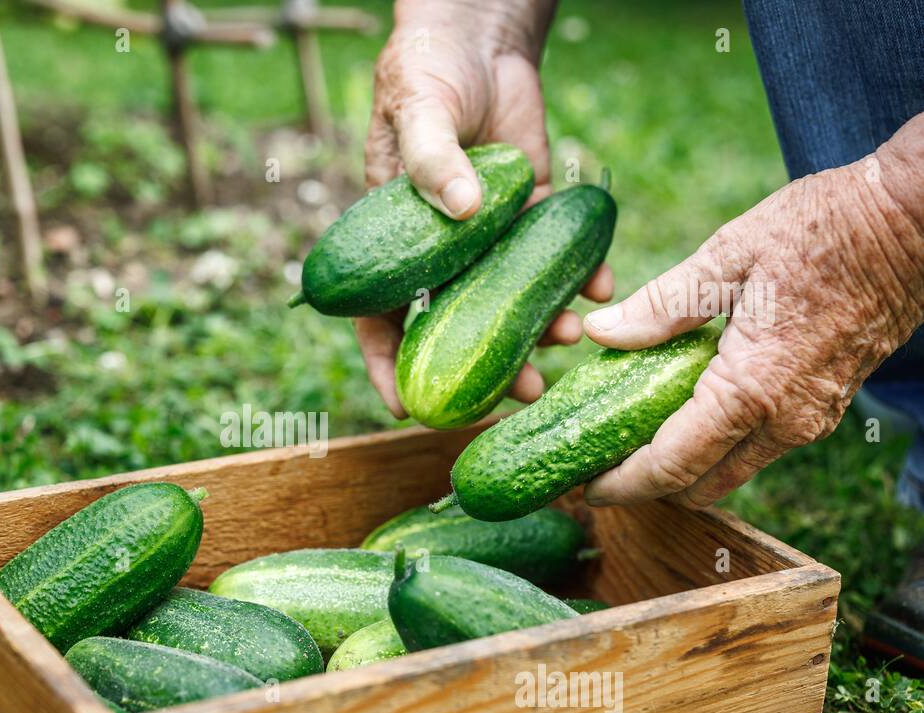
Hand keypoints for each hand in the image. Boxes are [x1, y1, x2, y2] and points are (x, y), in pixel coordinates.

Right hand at [356, 0, 612, 417]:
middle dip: (486, 368)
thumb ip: (432, 160)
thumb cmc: (426, 73)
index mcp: (395, 242)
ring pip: (510, 301)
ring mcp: (490, 238)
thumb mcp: (417, 111)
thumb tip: (462, 210)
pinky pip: (554, 257)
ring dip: (539, 328)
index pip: (378, 317)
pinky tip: (601, 288)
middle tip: (520, 394)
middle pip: (456, 327)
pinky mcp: (533, 214)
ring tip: (569, 340)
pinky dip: (580, 275)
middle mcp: (442, 252)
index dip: (388, 367)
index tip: (409, 408)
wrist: (480, 38)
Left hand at [583, 113, 923, 508]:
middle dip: (644, 486)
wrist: (917, 221)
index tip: (581, 486)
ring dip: (679, 467)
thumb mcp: (727, 257)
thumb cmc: (825, 229)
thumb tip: (601, 332)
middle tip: (595, 465)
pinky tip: (675, 411)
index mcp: (751, 390)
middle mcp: (784, 421)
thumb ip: (661, 305)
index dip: (620, 484)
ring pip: (729, 471)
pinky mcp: (822, 407)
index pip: (670, 465)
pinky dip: (711, 444)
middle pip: (698, 486)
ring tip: (626, 439)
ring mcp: (809, 419)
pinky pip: (755, 446)